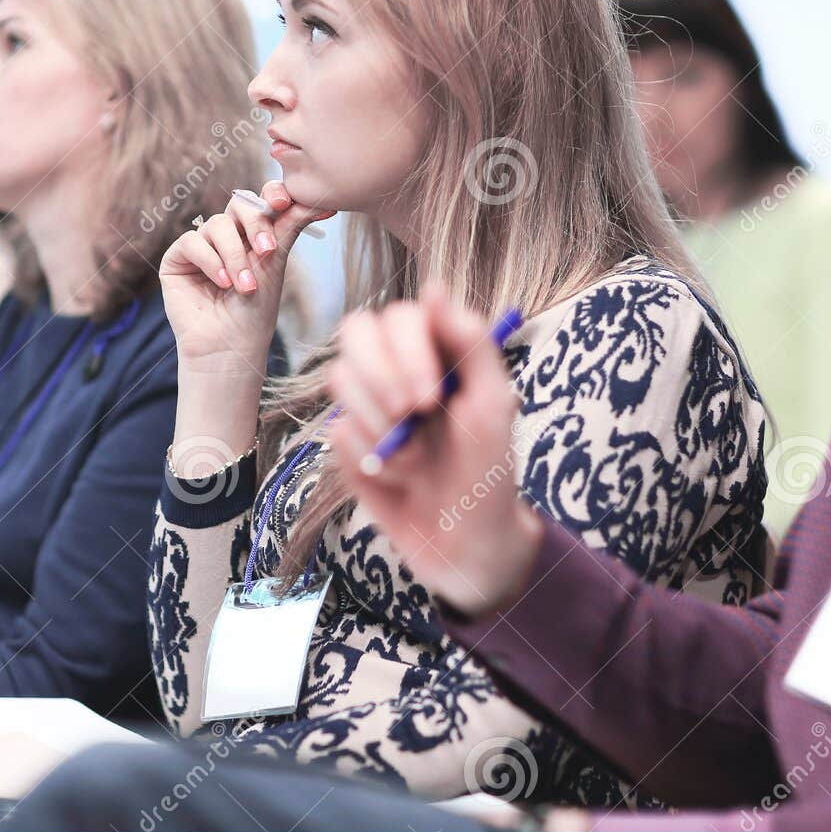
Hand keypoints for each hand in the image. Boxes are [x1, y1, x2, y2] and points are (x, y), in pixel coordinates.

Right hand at [159, 179, 333, 373]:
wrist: (231, 345)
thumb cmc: (257, 310)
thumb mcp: (276, 262)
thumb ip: (290, 226)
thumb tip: (325, 202)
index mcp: (252, 233)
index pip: (260, 199)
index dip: (270, 194)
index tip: (284, 202)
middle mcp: (226, 236)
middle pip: (239, 204)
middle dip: (255, 224)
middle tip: (266, 251)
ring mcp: (201, 245)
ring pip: (217, 225)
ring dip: (234, 256)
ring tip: (244, 286)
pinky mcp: (178, 259)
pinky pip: (192, 242)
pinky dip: (209, 261)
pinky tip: (222, 283)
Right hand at [327, 287, 543, 617]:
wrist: (466, 544)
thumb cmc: (489, 470)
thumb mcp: (493, 405)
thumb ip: (470, 342)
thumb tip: (434, 287)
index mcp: (435, 351)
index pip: (398, 316)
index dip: (407, 351)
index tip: (433, 397)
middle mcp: (395, 369)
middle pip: (356, 332)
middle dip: (382, 378)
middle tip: (413, 417)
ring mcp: (367, 404)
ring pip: (340, 381)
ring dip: (383, 428)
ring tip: (416, 459)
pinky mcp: (347, 444)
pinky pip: (337, 433)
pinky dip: (371, 460)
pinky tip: (398, 478)